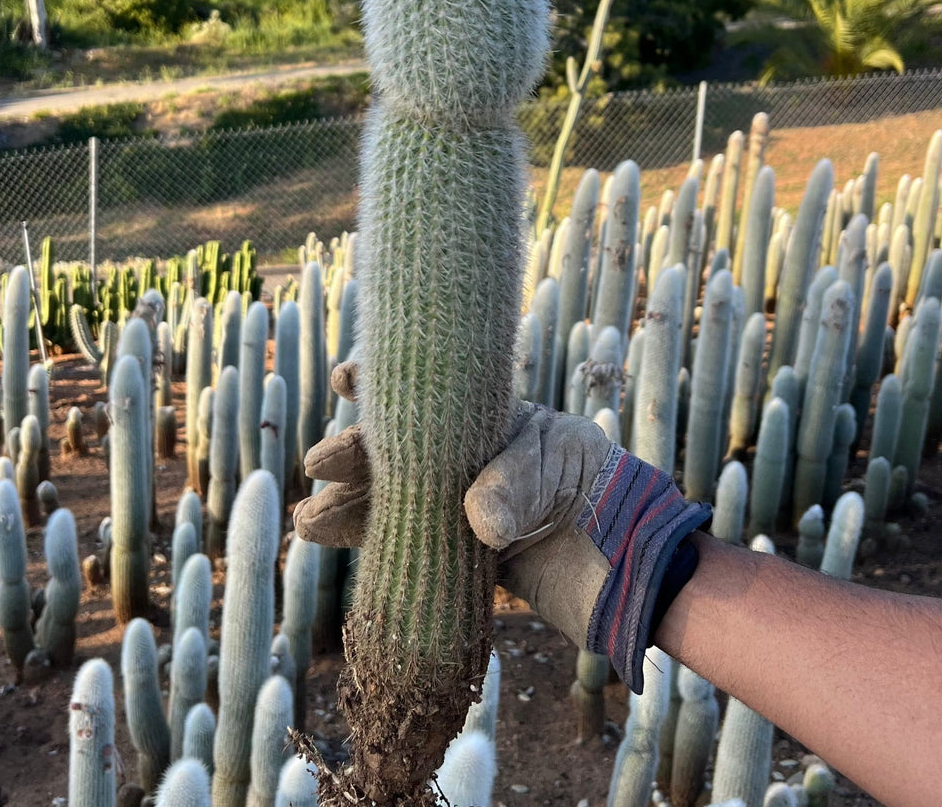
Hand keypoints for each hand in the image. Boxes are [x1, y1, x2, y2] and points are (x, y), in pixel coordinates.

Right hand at [295, 366, 709, 692]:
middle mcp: (469, 460)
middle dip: (357, 456)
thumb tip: (476, 521)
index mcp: (491, 421)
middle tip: (321, 465)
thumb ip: (515, 486)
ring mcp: (464, 508)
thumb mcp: (557, 467)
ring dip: (353, 507)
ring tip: (309, 521)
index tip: (347, 379)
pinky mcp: (464, 556)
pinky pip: (409, 544)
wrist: (632, 561)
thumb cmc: (602, 490)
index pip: (431, 396)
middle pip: (401, 453)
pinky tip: (334, 542)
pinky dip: (373, 543)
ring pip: (395, 501)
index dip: (386, 384)